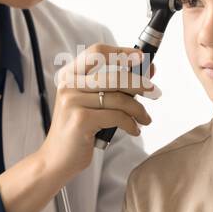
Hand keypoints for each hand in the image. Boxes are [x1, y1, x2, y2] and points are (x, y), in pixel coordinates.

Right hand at [37, 44, 159, 180]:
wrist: (57, 159)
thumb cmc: (79, 129)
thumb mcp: (92, 102)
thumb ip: (115, 84)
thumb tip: (149, 68)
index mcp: (69, 74)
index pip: (98, 52)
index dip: (122, 53)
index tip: (143, 57)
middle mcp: (68, 84)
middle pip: (113, 75)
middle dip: (139, 83)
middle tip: (155, 92)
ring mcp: (72, 102)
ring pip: (118, 98)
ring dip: (138, 109)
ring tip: (145, 119)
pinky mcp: (80, 120)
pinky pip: (117, 116)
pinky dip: (131, 124)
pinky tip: (134, 130)